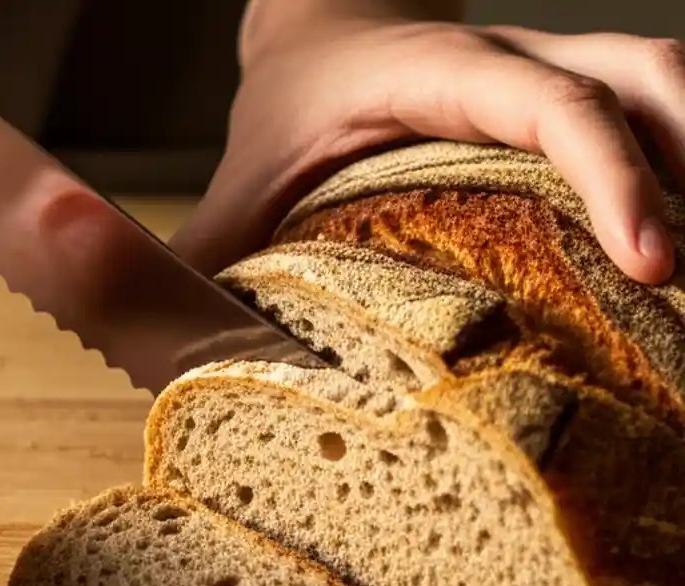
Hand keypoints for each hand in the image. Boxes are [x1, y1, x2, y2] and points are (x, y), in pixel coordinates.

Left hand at [173, 1, 682, 284]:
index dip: (611, 177)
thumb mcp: (243, 181)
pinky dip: (681, 173)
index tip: (654, 266)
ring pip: (670, 85)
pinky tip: (678, 255)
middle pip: (648, 78)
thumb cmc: (289, 115)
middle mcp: (515, 62)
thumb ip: (203, 257)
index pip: (552, 106)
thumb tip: (159, 338)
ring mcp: (554, 74)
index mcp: (438, 77)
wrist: (320, 39)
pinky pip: (656, 118)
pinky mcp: (572, 100)